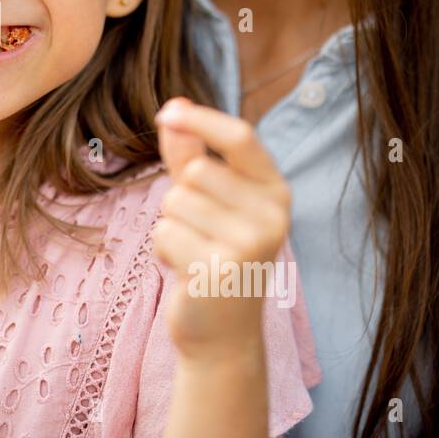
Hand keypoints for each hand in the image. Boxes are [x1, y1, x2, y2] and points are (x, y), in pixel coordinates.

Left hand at [151, 97, 291, 364]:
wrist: (220, 331)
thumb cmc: (211, 254)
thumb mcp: (207, 199)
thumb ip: (191, 153)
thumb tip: (174, 106)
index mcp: (276, 191)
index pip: (241, 137)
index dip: (201, 119)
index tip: (168, 110)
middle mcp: (272, 216)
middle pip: (197, 170)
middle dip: (180, 194)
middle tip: (199, 230)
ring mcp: (250, 245)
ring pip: (176, 202)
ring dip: (170, 225)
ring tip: (194, 251)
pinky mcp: (219, 271)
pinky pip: (164, 233)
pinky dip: (163, 250)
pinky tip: (186, 272)